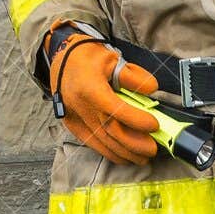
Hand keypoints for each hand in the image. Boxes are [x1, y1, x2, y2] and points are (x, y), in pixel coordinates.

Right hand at [44, 22, 159, 164]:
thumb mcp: (113, 59)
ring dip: (124, 153)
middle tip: (153, 149)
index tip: (154, 125)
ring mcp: (74, 118)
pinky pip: (92, 143)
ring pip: (101, 142)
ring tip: (143, 157)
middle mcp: (80, 106)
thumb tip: (152, 90)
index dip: (136, 120)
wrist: (60, 57)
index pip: (115, 110)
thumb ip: (133, 76)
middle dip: (134, 144)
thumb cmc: (87, 56)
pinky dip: (110, 152)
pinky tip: (124, 156)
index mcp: (89, 88)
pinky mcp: (72, 125)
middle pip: (109, 132)